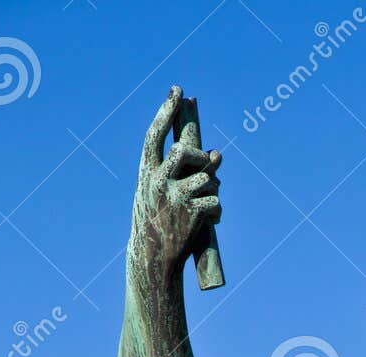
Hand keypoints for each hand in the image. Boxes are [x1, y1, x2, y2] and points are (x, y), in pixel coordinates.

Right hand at [131, 87, 221, 278]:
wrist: (154, 257)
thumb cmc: (158, 219)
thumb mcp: (161, 191)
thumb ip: (184, 171)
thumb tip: (218, 153)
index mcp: (146, 173)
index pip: (155, 135)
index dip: (166, 111)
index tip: (177, 90)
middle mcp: (158, 182)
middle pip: (184, 152)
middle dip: (199, 157)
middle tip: (204, 164)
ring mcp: (175, 198)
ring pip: (207, 178)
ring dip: (212, 190)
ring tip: (204, 204)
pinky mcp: (192, 214)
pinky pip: (216, 202)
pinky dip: (217, 212)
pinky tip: (209, 222)